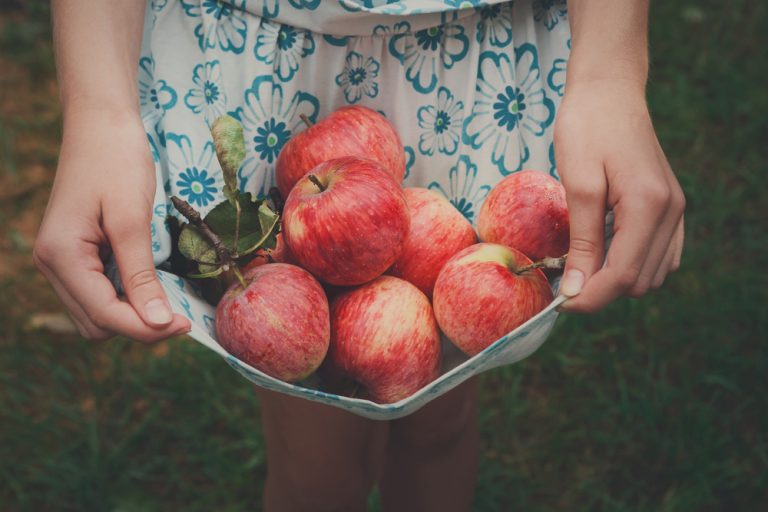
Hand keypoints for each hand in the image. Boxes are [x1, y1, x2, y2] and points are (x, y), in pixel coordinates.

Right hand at [33, 107, 190, 340]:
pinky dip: (124, 297)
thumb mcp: (132, 219)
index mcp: (61, 256)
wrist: (101, 122)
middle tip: (179, 313)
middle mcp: (52, 264)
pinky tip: (150, 284)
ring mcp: (60, 260)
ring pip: (95, 313)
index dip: (147, 328)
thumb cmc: (118, 160)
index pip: (105, 316)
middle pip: (97, 324)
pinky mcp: (74, 254)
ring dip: (131, 314)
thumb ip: (141, 275)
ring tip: (167, 298)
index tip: (186, 324)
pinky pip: (98, 292)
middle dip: (138, 325)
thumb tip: (156, 323)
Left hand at [554, 79, 684, 311]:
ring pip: (651, 274)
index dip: (589, 298)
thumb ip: (581, 242)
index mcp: (649, 206)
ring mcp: (675, 210)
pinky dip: (631, 263)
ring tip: (579, 263)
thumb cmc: (587, 128)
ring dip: (615, 279)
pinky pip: (660, 255)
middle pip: (639, 281)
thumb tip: (575, 290)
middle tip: (562, 278)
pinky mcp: (670, 207)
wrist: (609, 90)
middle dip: (600, 289)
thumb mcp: (577, 185)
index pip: (622, 276)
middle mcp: (671, 212)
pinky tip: (602, 251)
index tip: (558, 302)